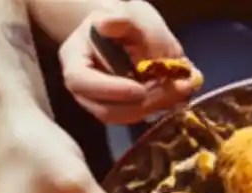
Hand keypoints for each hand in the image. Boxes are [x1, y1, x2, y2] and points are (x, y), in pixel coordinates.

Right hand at [59, 1, 196, 124]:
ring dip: (153, 108)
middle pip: (104, 109)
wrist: (128, 33)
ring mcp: (98, 104)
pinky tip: (174, 93)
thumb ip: (121, 19)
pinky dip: (157, 108)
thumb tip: (106, 24)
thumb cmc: (124, 22)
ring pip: (123, 118)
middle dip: (141, 104)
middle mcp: (82, 88)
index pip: (81, 81)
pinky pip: (135, 117)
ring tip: (177, 89)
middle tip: (173, 91)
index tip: (140, 90)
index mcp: (74, 60)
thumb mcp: (126, 14)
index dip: (110, 89)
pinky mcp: (119, 111)